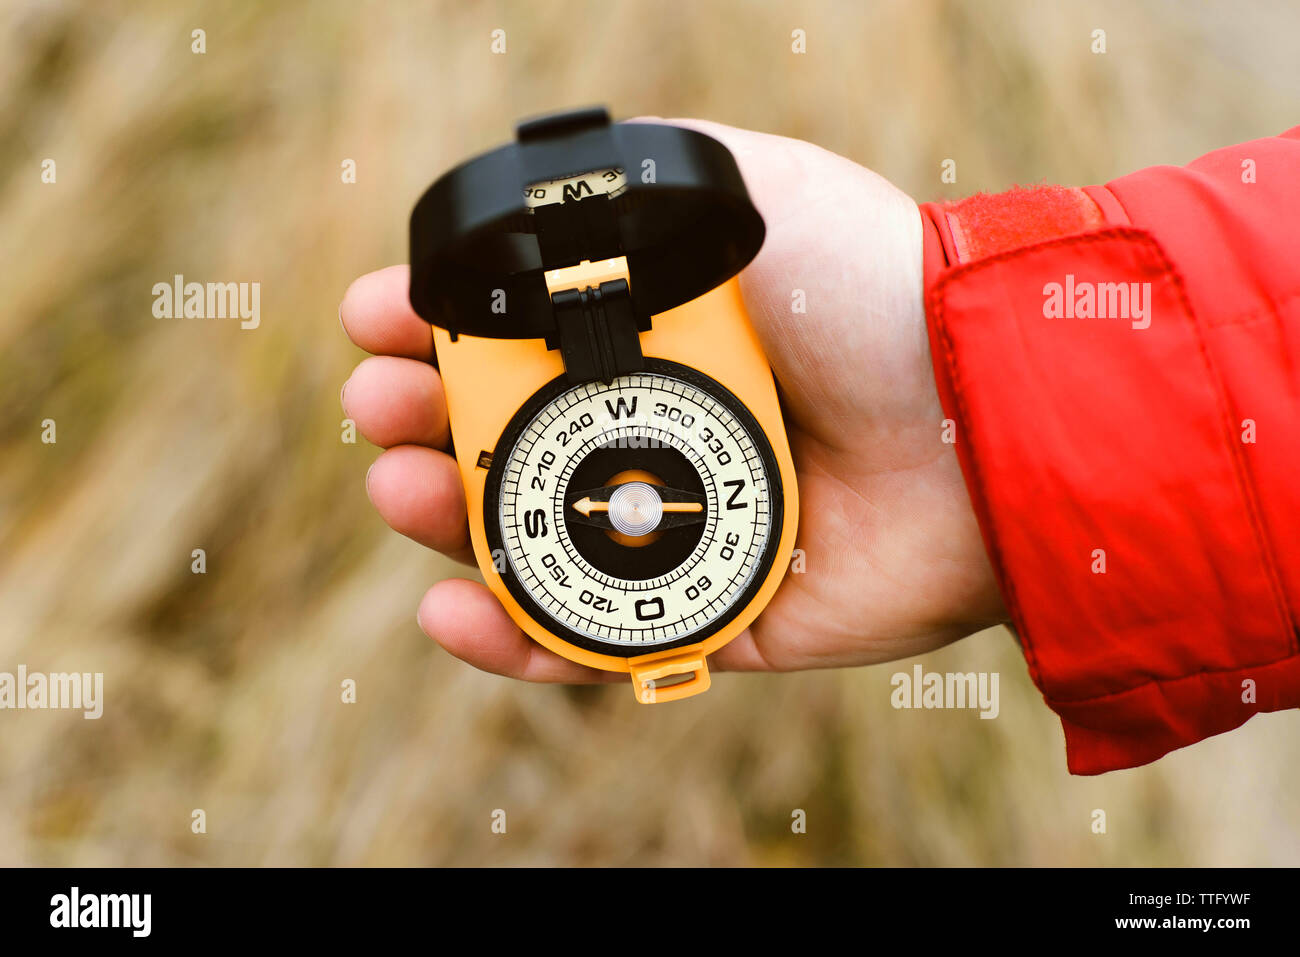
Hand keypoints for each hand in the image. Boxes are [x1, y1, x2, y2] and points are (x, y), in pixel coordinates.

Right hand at [339, 119, 1007, 684]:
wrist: (987, 408)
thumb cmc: (871, 289)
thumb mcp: (751, 191)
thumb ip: (645, 188)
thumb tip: (537, 202)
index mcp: (657, 339)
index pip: (515, 341)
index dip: (436, 329)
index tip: (379, 319)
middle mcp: (663, 431)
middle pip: (506, 441)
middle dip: (421, 421)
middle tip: (381, 408)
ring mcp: (685, 527)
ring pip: (533, 542)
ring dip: (445, 523)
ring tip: (401, 487)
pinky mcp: (719, 615)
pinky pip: (596, 641)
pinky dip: (514, 638)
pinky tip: (449, 609)